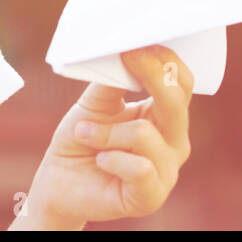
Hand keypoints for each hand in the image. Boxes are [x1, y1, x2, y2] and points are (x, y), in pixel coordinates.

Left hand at [21, 45, 193, 227]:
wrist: (60, 181)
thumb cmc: (82, 138)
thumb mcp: (94, 103)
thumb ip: (112, 81)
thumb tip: (125, 53)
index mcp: (164, 116)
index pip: (181, 84)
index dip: (164, 61)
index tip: (136, 44)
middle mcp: (173, 143)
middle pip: (176, 104)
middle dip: (151, 77)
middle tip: (126, 58)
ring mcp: (166, 172)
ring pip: (145, 134)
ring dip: (106, 130)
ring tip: (85, 132)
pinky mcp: (150, 197)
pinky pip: (139, 168)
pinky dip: (111, 158)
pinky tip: (100, 160)